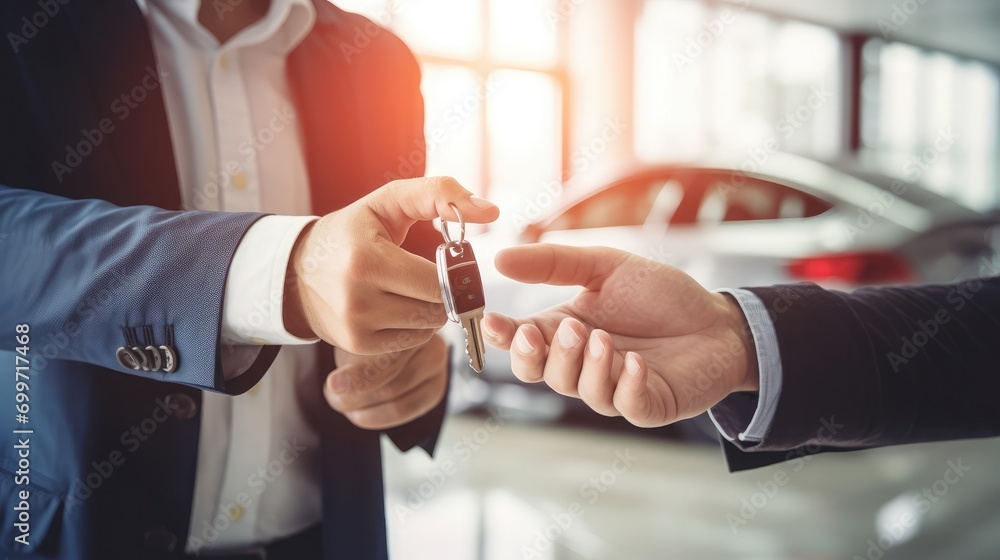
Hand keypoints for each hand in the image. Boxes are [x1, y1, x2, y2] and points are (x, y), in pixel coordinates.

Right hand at [283, 177, 498, 353]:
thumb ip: (440, 194)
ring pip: (427, 328)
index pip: (439, 281)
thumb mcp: (388, 201)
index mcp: (367, 260)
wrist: (298, 271)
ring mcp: (356, 327)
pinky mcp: (358, 346)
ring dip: (431, 309)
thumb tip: (492, 212)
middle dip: (445, 292)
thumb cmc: (352, 232)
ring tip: (410, 289)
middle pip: (437, 308)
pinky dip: (414, 325)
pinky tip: (397, 306)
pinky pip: (411, 342)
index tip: (450, 261)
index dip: (454, 272)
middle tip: (435, 276)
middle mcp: (358, 298)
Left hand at [324, 334, 447, 429]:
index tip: (333, 385)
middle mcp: (429, 339)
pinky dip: (377, 417)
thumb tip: (337, 386)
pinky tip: (360, 413)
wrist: (386, 335)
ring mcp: (437, 363)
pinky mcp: (436, 387)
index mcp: (407, 319)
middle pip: (390, 384)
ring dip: (362, 410)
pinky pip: (405, 411)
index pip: (385, 358)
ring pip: (396, 401)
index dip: (358, 376)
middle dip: (355, 397)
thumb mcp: (352, 337)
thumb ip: (349, 357)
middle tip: (332, 396)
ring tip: (342, 403)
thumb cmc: (364, 334)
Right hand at [482, 244, 758, 427]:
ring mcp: (611, 388)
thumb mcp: (605, 266)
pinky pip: (625, 405)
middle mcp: (580, 363)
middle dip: (540, 355)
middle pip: (539, 373)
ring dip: (586, 365)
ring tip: (603, 338)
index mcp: (563, 329)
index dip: (502, 336)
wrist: (718, 319)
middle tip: (564, 329)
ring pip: (578, 390)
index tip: (492, 322)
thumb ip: (553, 263)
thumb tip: (499, 259)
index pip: (520, 340)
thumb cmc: (659, 294)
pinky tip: (636, 362)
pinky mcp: (645, 405)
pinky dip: (627, 384)